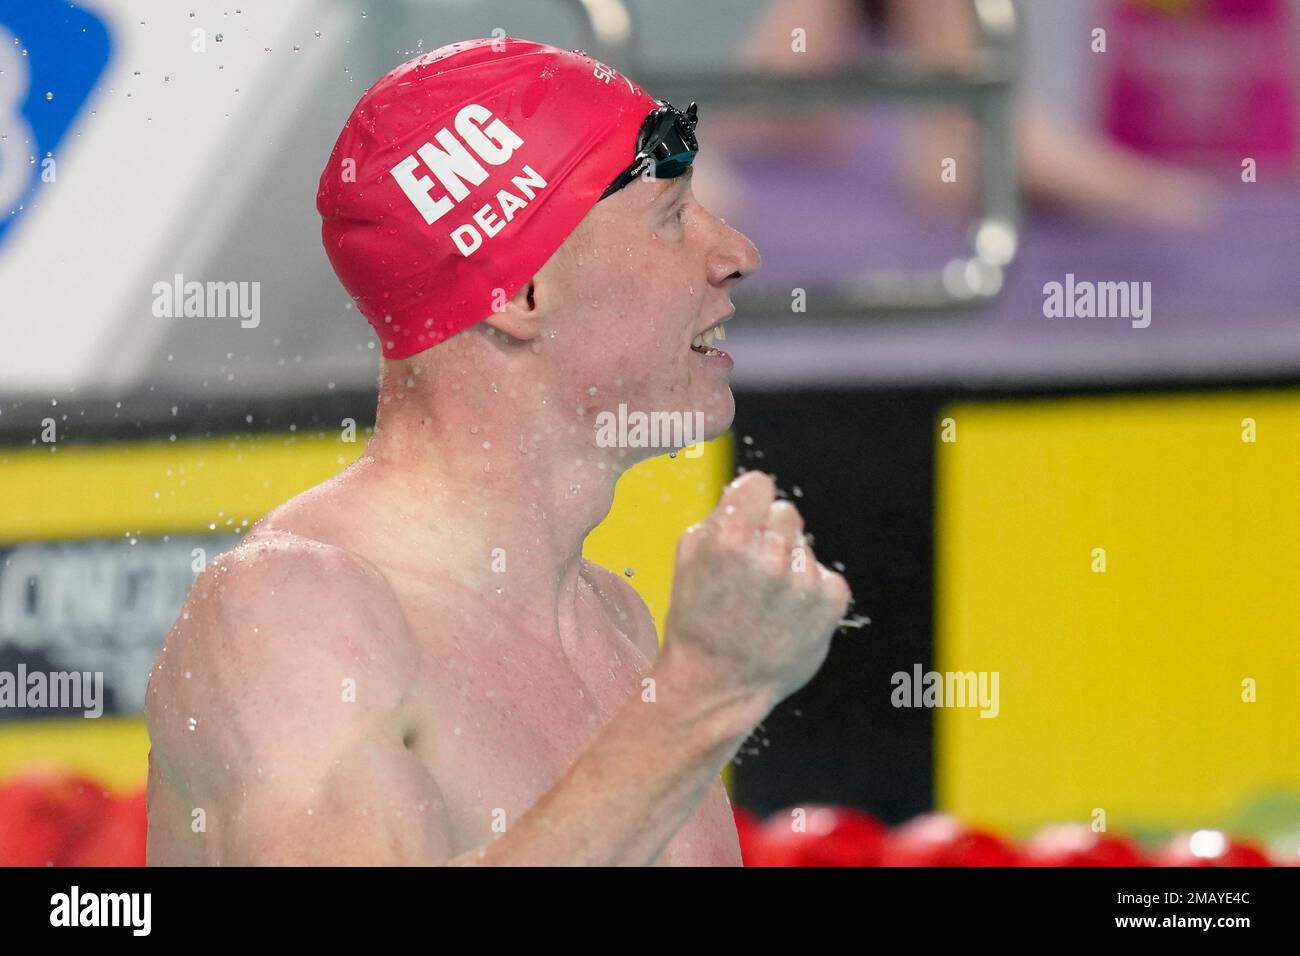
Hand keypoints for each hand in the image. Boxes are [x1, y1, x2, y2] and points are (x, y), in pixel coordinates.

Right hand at [663, 472, 851, 705]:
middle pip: (786, 512)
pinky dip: (810, 593)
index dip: (750, 503)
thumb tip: (745, 492)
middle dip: (769, 535)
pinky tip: (787, 616)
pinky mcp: (830, 601)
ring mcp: (804, 579)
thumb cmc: (697, 622)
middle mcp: (770, 554)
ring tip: (766, 602)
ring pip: (803, 546)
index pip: (760, 484)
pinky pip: (825, 576)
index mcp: (730, 537)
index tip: (746, 521)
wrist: (718, 684)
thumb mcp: (688, 559)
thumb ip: (717, 517)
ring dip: (788, 566)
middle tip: (752, 573)